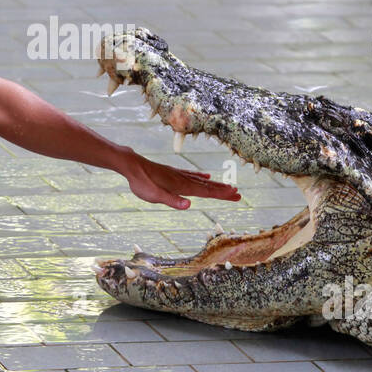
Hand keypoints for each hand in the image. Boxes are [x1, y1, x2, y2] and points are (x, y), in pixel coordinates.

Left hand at [121, 152, 240, 208]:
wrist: (132, 165)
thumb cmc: (141, 182)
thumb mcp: (154, 195)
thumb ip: (172, 200)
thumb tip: (189, 205)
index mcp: (181, 186)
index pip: (206, 192)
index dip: (221, 194)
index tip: (235, 194)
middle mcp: (183, 179)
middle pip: (208, 187)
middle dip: (223, 191)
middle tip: (238, 194)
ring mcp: (179, 175)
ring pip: (202, 181)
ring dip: (216, 185)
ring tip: (228, 186)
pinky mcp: (173, 173)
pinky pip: (192, 175)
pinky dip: (201, 177)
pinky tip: (207, 176)